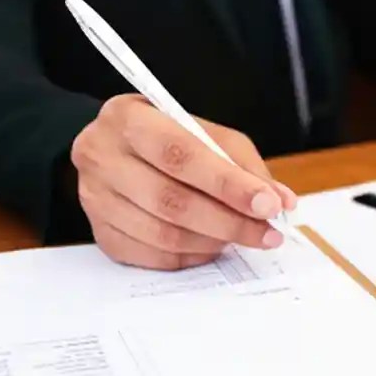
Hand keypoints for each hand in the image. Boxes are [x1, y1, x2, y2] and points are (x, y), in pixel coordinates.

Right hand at [71, 94, 298, 270]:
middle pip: (171, 201)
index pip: (181, 155)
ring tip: (240, 236)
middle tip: (267, 233)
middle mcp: (101, 157)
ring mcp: (94, 199)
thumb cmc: (168, 138)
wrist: (114, 150)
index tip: (269, 205)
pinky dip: (191, 256)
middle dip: (229, 222)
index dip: (229, 184)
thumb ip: (243, 165)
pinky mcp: (100, 233)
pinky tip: (210, 245)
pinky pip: (153, 257)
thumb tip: (280, 201)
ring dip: (212, 242)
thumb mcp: (207, 134)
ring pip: (163, 235)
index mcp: (128, 118)